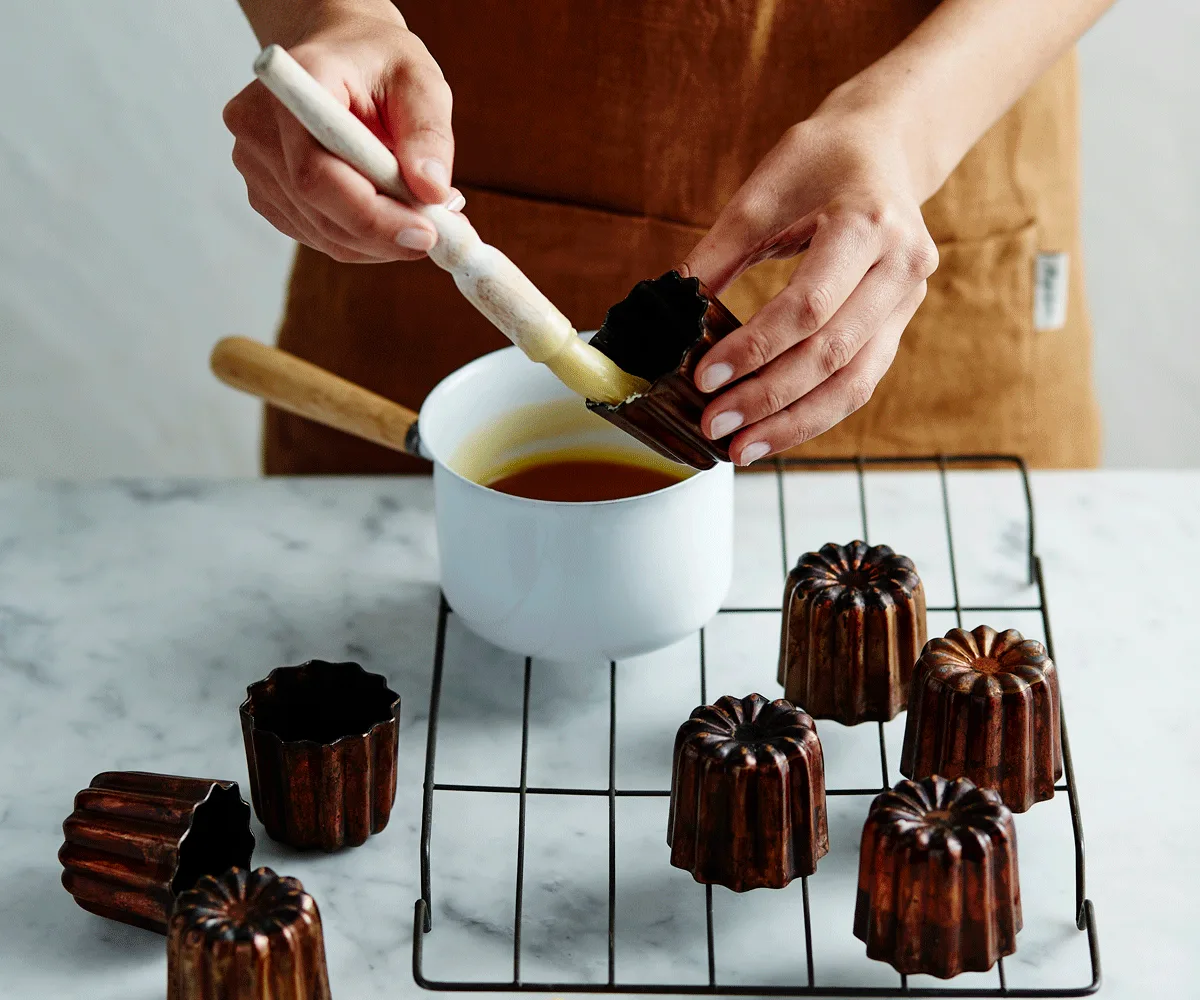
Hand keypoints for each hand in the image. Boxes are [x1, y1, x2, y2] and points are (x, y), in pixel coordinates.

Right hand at [223, 6, 461, 262]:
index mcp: (292, 88)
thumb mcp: (419, 82)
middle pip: (319, 212)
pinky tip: (389, 214)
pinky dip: (361, 238)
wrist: (339, 54)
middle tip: (440, 233)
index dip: (373, 216)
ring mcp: (254, 165)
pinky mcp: (265, 193)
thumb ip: (428, 134)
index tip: (426, 234)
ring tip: (420, 214)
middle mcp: (258, 128)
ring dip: (379, 240)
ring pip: (322, 233)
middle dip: (386, 234)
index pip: (318, 174)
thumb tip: (432, 192)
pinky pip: (317, 235)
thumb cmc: (379, 62)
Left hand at [682, 104, 938, 464]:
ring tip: (741, 451)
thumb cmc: (817, 161)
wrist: (885, 145)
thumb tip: (670, 313)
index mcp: (868, 223)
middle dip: (769, 398)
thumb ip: (717, 254)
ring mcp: (908, 300)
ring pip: (855, 381)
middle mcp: (902, 266)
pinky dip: (815, 413)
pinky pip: (859, 381)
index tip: (703, 377)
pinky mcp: (900, 323)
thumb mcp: (761, 193)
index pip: (809, 306)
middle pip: (833, 353)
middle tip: (714, 427)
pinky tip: (773, 433)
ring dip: (795, 424)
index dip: (754, 349)